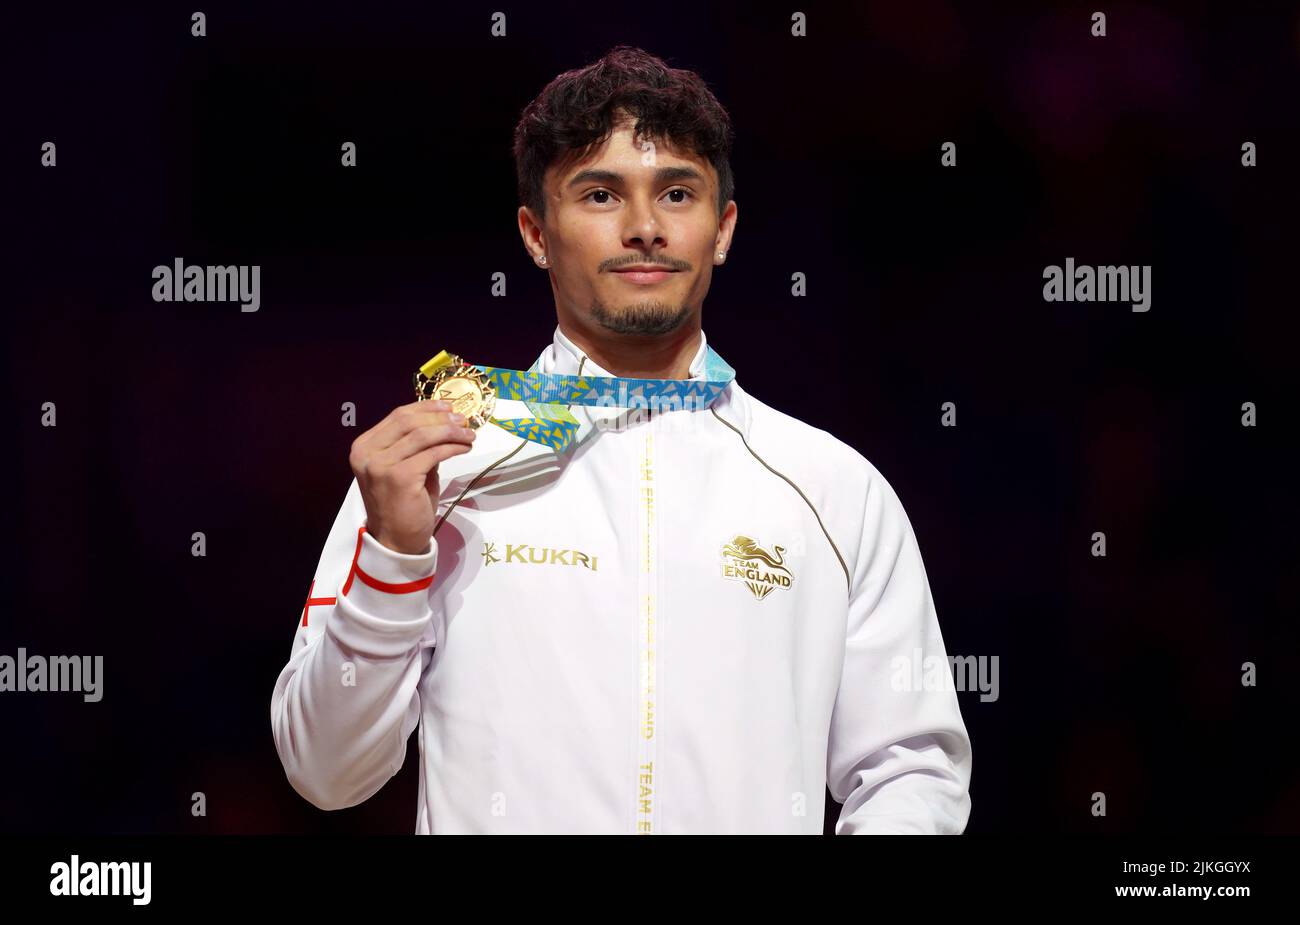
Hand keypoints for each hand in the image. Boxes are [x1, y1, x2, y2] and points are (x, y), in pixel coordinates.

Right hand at [349, 399, 476, 553]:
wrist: (395, 541)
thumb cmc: (402, 505)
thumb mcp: (405, 468)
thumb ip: (417, 446)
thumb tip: (444, 423)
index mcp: (364, 447)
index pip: (398, 416)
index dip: (426, 408)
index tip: (448, 407)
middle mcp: (367, 453)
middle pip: (409, 420)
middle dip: (440, 417)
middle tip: (463, 421)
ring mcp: (381, 465)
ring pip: (423, 435)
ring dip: (451, 432)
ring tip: (468, 435)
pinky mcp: (399, 477)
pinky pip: (433, 454)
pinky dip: (452, 448)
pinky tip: (464, 449)